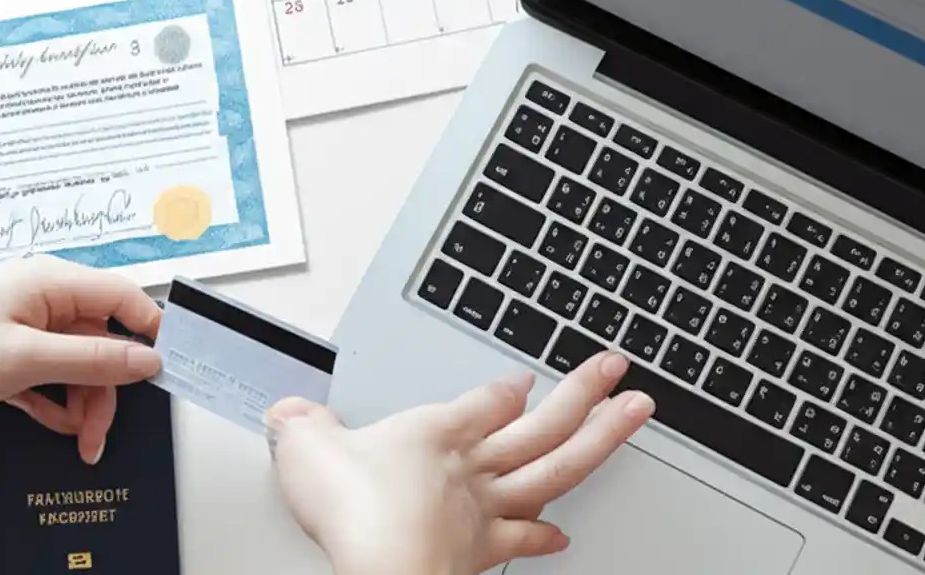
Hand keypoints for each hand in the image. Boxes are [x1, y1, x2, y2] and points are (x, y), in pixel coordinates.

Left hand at [0, 255, 162, 463]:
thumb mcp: (26, 360)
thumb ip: (93, 359)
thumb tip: (145, 359)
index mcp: (52, 282)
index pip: (125, 297)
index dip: (151, 331)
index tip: (166, 367)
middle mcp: (45, 297)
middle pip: (104, 341)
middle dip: (107, 389)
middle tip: (101, 432)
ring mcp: (29, 323)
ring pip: (81, 363)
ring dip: (82, 402)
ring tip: (78, 438)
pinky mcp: (14, 347)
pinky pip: (54, 373)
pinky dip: (56, 399)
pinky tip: (53, 421)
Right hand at [265, 351, 653, 574]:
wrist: (382, 569)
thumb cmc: (358, 510)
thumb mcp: (310, 449)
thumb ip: (303, 426)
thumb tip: (290, 413)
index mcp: (438, 431)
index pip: (487, 400)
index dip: (510, 388)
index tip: (529, 379)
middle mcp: (471, 465)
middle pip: (542, 421)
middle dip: (585, 392)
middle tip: (618, 369)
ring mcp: (485, 509)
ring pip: (557, 466)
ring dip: (601, 438)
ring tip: (634, 415)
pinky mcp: (483, 550)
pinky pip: (526, 538)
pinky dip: (549, 535)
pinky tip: (566, 535)